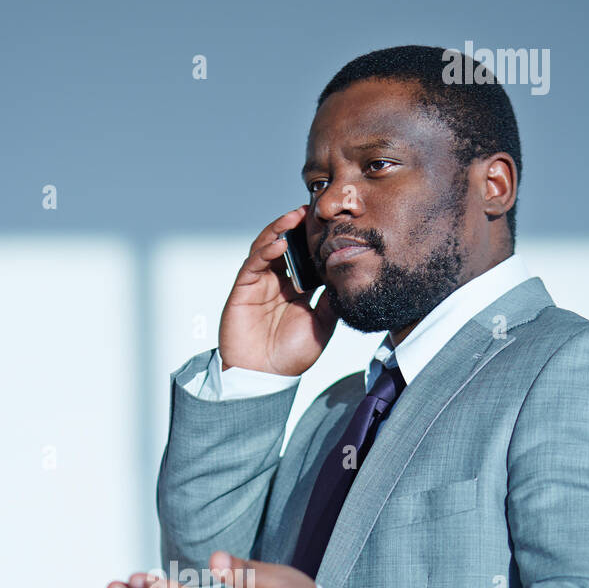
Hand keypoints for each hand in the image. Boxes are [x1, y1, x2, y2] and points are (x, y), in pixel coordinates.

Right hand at [218, 205, 338, 376]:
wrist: (265, 377)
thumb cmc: (290, 356)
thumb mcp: (322, 325)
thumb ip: (331, 300)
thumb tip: (345, 275)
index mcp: (296, 289)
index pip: (306, 257)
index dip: (316, 241)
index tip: (333, 225)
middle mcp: (277, 282)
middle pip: (287, 246)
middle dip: (299, 228)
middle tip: (315, 210)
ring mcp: (259, 283)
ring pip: (268, 247)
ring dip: (281, 230)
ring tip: (297, 216)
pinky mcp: (244, 288)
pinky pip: (254, 263)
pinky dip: (266, 250)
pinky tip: (280, 241)